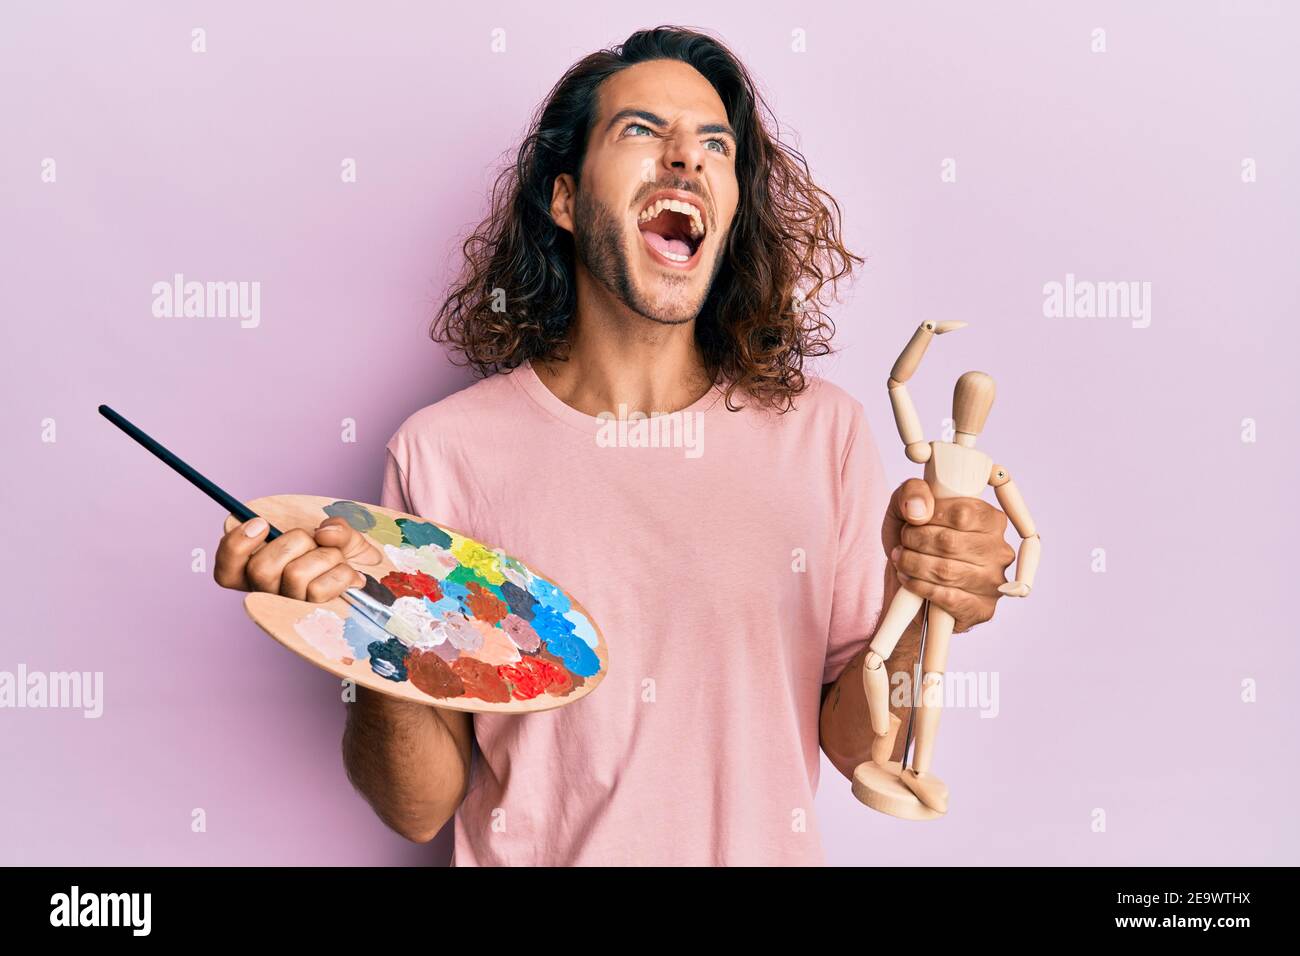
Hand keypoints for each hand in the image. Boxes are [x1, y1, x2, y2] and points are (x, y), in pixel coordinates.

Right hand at [214, 515, 381, 601]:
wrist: (377, 580)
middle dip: (297, 542)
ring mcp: (291, 607)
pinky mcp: (312, 618)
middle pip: (262, 568)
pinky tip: (351, 576)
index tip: (262, 524)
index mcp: (262, 571)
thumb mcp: (342, 533)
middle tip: (316, 541)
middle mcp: (271, 593)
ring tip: (339, 559)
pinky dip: (341, 574)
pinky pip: (319, 590)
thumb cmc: (350, 556)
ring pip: (294, 575)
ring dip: (325, 557)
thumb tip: (323, 534)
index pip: (226, 571)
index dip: (235, 546)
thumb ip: (335, 527)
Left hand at [881, 478, 1015, 632]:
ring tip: (901, 559)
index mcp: (991, 520)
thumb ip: (912, 492)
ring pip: (946, 571)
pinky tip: (908, 579)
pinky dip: (919, 586)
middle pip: (951, 543)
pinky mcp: (982, 609)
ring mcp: (994, 583)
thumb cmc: (916, 543)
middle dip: (916, 540)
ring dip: (913, 563)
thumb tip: (918, 510)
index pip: (962, 513)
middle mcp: (999, 551)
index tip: (914, 520)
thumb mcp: (906, 508)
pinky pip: (947, 597)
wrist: (909, 585)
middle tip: (904, 541)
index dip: (930, 516)